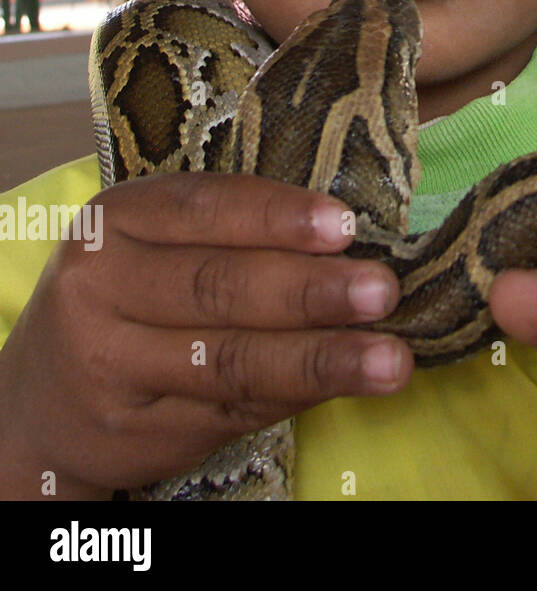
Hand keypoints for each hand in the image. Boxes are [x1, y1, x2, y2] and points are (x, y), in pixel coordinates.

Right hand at [0, 173, 410, 498]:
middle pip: (219, 288)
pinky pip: (232, 410)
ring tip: (390, 359)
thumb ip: (238, 232)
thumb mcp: (160, 242)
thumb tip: (356, 238)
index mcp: (117, 221)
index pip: (203, 208)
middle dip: (311, 292)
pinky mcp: (135, 430)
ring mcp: (111, 366)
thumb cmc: (136, 291)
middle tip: (383, 292)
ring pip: (230, 361)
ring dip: (321, 360)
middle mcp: (100, 289)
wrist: (43, 397)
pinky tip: (346, 384)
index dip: (277, 217)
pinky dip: (298, 396)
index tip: (345, 226)